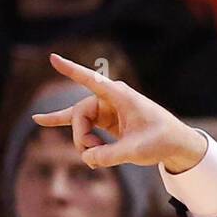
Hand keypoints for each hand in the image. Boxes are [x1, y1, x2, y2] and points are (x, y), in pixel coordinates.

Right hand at [31, 52, 208, 172]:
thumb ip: (109, 156)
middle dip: (82, 136)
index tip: (53, 58)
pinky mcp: (107, 121)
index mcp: (120, 96)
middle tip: (92, 155)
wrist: (176, 144)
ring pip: (80, 122)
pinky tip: (40, 120)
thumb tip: (87, 158)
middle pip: (80, 114)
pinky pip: (82, 124)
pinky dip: (65, 125)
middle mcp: (110, 99)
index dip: (72, 71)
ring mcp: (107, 109)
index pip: (91, 81)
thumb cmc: (161, 141)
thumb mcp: (136, 151)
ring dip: (82, 140)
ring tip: (89, 157)